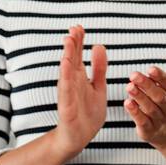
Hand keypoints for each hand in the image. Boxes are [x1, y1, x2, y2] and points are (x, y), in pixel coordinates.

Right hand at [53, 25, 108, 158]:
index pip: (78, 55)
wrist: (79, 137)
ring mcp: (68, 94)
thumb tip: (99, 45)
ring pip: (67, 72)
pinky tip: (67, 65)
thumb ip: (98, 68)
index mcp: (79, 77)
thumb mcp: (98, 87)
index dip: (78, 42)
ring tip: (69, 41)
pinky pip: (66, 90)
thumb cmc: (87, 112)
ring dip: (67, 56)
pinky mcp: (67, 106)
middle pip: (71, 59)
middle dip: (72, 44)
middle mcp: (72, 83)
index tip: (80, 27)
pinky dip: (66, 78)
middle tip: (74, 29)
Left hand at [124, 45, 165, 146]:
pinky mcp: (149, 131)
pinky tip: (128, 103)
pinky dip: (135, 113)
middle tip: (133, 74)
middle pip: (161, 97)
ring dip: (140, 98)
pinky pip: (143, 122)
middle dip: (147, 86)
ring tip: (129, 87)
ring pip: (151, 109)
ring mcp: (160, 121)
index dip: (161, 77)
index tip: (151, 68)